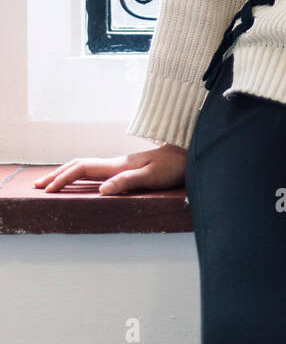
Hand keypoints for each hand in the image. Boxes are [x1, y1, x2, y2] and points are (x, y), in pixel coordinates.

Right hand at [32, 144, 187, 194]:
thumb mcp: (152, 177)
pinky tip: (81, 180)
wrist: (189, 152)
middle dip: (58, 175)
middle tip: (38, 186)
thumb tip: (102, 190)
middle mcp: (116, 163)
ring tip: (53, 182)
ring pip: (87, 166)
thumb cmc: (174, 167)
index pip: (83, 168)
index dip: (63, 178)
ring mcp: (121, 164)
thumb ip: (127, 182)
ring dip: (67, 173)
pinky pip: (97, 170)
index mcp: (118, 166)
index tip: (47, 190)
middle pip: (79, 165)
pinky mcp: (128, 168)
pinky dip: (81, 174)